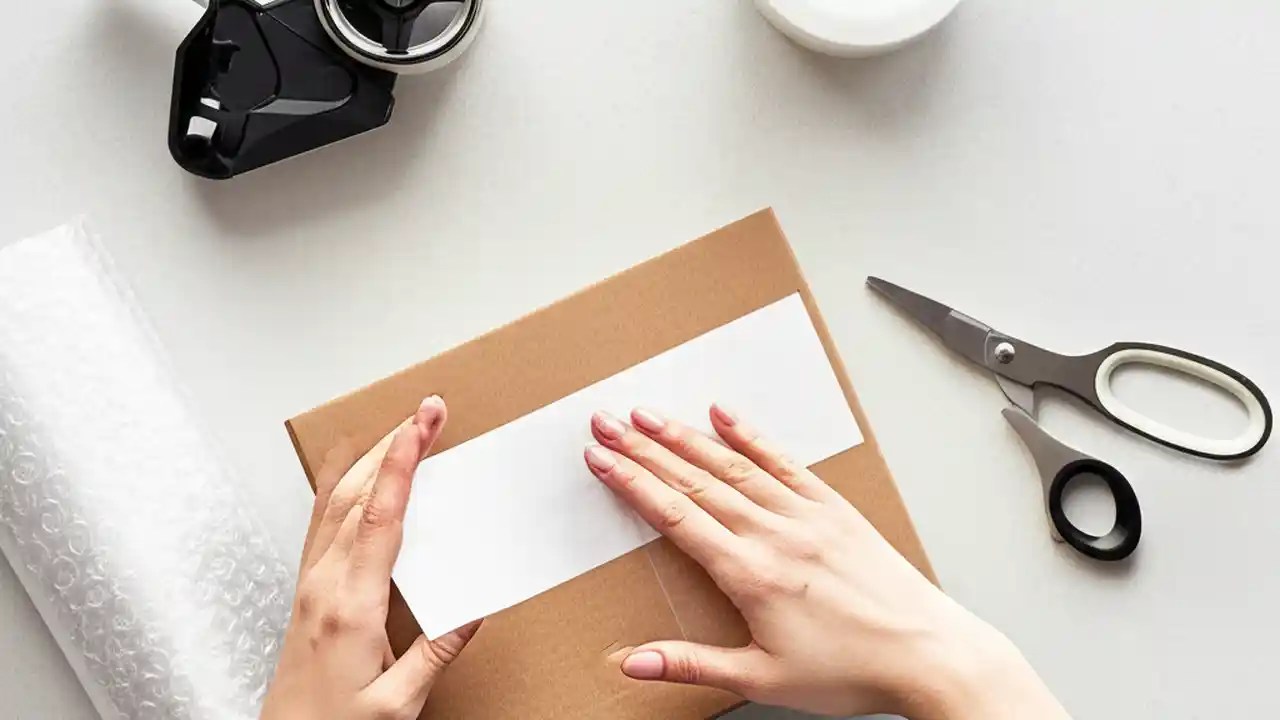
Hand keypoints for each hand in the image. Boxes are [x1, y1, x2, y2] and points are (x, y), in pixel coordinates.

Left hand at [261, 396, 479, 719]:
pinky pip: (323, 519)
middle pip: (358, 492)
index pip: (380, 515)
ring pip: (337, 500)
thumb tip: (475, 609)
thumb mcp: (398, 703)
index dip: (403, 462)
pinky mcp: (307, 588)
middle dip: (394, 443)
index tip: (422, 423)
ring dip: (372, 457)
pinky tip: (354, 469)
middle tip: (428, 409)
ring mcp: (310, 581)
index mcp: (350, 604)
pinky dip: (344, 483)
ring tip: (404, 428)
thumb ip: (437, 652)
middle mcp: (324, 582)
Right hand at [584, 405, 1069, 718]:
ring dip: (687, 436)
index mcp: (751, 574)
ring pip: (734, 465)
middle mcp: (776, 534)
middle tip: (607, 422)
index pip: (676, 516)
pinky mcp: (834, 509)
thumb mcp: (762, 678)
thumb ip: (692, 663)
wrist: (927, 654)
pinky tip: (727, 415)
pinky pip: (785, 463)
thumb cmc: (851, 671)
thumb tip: (635, 662)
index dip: (632, 483)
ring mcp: (807, 515)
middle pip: (696, 480)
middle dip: (645, 448)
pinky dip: (753, 436)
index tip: (601, 459)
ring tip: (650, 414)